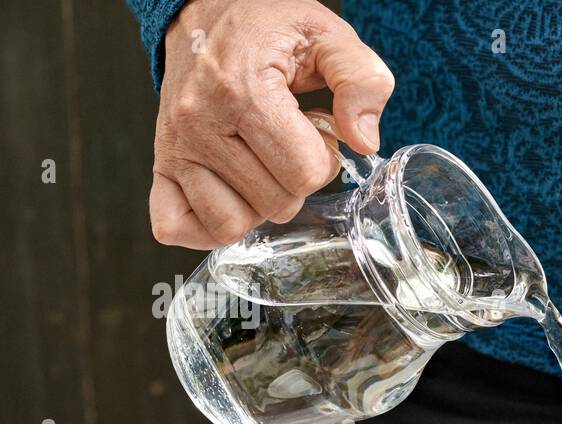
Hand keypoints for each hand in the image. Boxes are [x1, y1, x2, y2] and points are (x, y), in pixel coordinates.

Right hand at [150, 0, 394, 248]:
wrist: (208, 11)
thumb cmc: (268, 28)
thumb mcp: (328, 37)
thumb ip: (362, 81)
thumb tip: (364, 140)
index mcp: (242, 89)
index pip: (305, 173)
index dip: (324, 158)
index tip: (313, 131)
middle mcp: (199, 121)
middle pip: (276, 204)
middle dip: (295, 181)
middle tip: (286, 144)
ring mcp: (175, 146)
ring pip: (230, 225)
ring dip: (256, 205)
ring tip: (259, 165)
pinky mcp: (161, 164)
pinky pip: (176, 227)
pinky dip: (207, 225)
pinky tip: (230, 196)